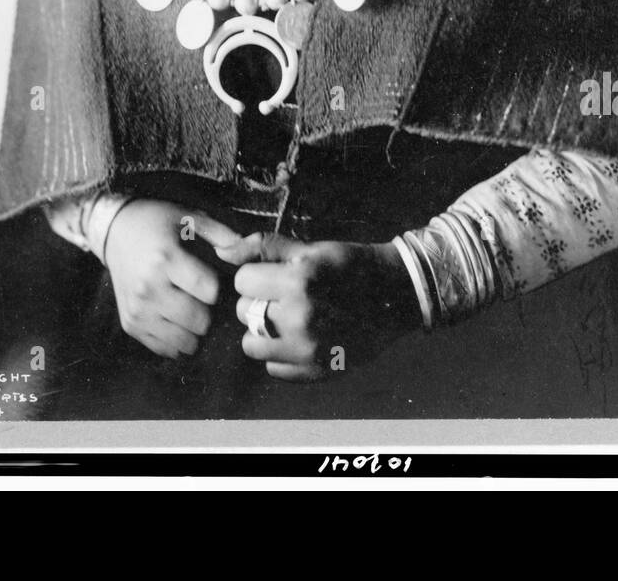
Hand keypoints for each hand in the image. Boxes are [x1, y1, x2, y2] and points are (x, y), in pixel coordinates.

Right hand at [103, 200, 238, 358]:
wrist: (114, 232)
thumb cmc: (155, 222)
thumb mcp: (187, 217)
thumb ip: (220, 233)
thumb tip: (249, 247)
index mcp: (166, 259)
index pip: (209, 291)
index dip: (217, 287)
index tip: (211, 279)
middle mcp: (149, 288)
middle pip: (198, 320)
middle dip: (208, 312)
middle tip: (202, 299)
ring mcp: (137, 310)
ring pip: (183, 341)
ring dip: (193, 330)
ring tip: (190, 310)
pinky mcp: (130, 324)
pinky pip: (163, 349)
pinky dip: (175, 340)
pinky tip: (175, 321)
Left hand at [203, 230, 422, 381]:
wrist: (395, 295)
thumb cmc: (349, 265)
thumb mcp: (310, 248)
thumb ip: (264, 247)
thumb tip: (222, 251)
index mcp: (299, 281)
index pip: (242, 281)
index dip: (255, 275)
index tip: (273, 275)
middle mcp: (301, 317)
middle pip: (244, 312)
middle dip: (258, 302)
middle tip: (283, 296)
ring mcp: (308, 349)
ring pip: (251, 345)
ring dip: (263, 332)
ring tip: (287, 319)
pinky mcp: (316, 371)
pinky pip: (273, 369)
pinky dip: (280, 355)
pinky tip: (300, 338)